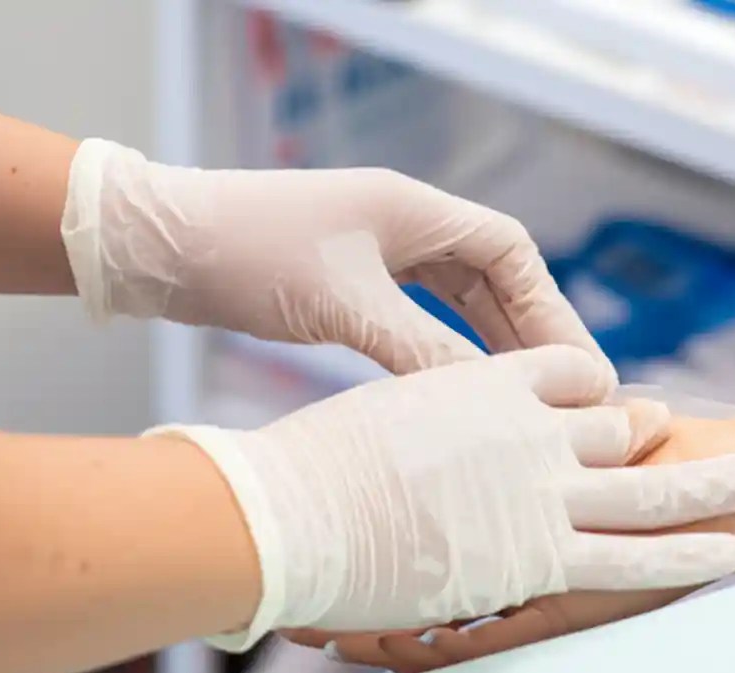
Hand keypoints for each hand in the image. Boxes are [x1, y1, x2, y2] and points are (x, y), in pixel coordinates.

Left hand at [60, 139, 611, 380]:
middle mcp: (405, 224)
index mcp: (414, 209)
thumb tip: (493, 401)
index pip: (510, 251)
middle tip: (571, 394)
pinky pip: (422, 315)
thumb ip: (423, 351)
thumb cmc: (247, 254)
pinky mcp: (352, 281)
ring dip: (496, 346)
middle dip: (532, 334)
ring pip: (461, 299)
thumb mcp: (345, 306)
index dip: (550, 308)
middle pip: (495, 277)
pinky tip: (465, 388)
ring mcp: (379, 252)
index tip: (577, 365)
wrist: (158, 246)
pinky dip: (449, 349)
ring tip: (530, 401)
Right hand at [282, 413, 734, 672]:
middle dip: (656, 428)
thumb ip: (430, 412)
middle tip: (688, 432)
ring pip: (654, 481)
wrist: (288, 512)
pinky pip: (633, 557)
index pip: (566, 370)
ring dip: (719, 480)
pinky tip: (732, 552)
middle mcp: (532, 427)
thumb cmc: (312, 466)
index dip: (595, 386)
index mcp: (489, 383)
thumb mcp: (386, 413)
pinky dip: (688, 554)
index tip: (612, 401)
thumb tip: (425, 426)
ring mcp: (544, 490)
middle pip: (617, 421)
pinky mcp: (540, 554)